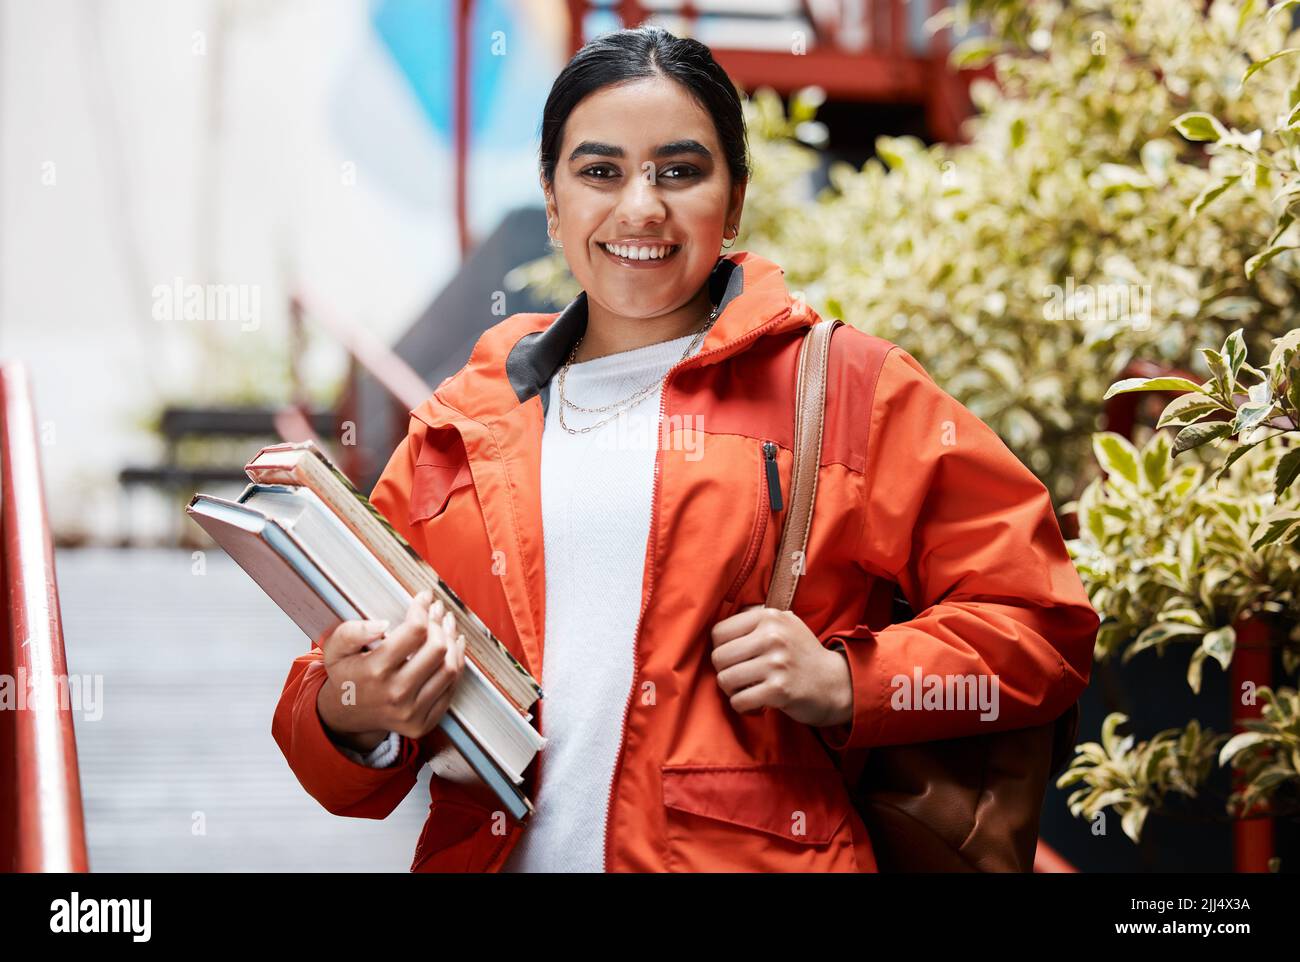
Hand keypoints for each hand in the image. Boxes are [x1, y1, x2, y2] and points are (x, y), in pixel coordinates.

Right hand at [315, 589, 466, 748]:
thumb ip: (353, 632)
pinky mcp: (423, 723)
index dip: (423, 609)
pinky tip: (453, 647)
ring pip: (450, 668)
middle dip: (440, 622)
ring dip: (452, 640)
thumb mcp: (336, 650)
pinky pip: (450, 689)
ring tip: (448, 624)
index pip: (414, 631)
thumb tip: (383, 624)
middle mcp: (396, 694)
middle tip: (438, 609)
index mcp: (374, 671)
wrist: (345, 716)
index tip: (424, 597)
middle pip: (437, 648)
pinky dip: (456, 663)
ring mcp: (411, 712)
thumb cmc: (346, 675)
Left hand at [710, 605, 851, 727]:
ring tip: (747, 689)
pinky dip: (742, 705)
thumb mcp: (783, 623)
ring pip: (725, 679)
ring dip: (732, 691)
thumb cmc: (799, 654)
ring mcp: (777, 663)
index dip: (721, 649)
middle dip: (724, 671)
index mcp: (769, 616)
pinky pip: (739, 701)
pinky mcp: (779, 689)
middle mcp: (773, 636)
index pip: (719, 632)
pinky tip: (756, 702)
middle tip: (740, 677)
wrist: (834, 682)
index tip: (736, 658)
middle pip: (718, 657)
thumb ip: (753, 617)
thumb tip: (715, 625)